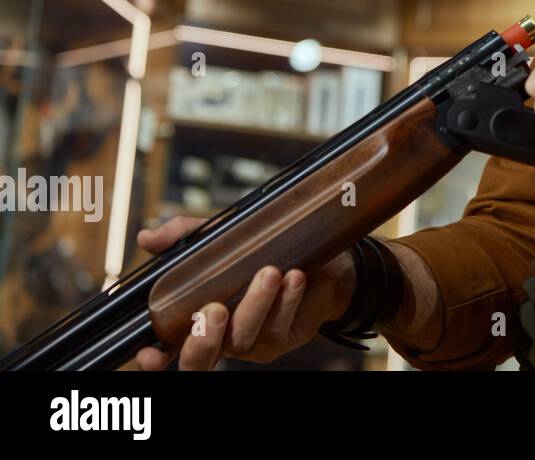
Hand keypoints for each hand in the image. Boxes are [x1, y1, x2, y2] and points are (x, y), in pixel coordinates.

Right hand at [133, 216, 355, 370]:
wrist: (323, 259)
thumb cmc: (264, 252)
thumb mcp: (221, 238)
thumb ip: (183, 236)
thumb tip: (147, 237)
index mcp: (197, 320)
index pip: (167, 349)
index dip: (153, 358)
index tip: (148, 353)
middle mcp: (221, 337)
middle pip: (199, 362)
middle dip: (202, 342)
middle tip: (214, 309)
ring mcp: (253, 342)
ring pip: (244, 338)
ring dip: (255, 304)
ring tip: (270, 272)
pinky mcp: (283, 338)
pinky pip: (280, 327)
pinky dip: (287, 300)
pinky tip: (295, 278)